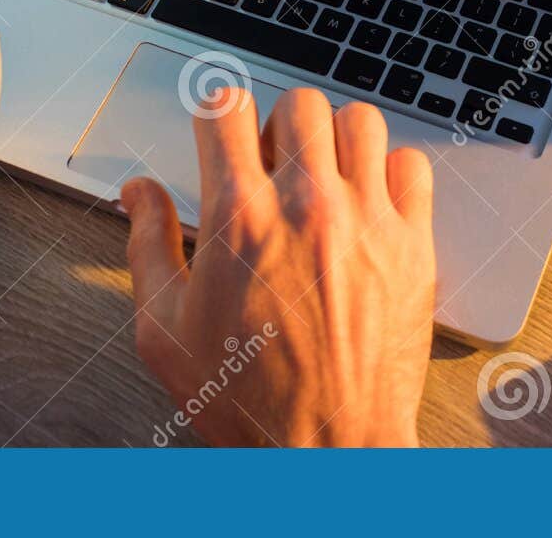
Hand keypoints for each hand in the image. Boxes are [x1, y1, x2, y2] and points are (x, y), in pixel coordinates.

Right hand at [122, 87, 434, 446]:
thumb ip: (147, 246)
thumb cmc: (248, 401)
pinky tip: (369, 202)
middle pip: (299, 101)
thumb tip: (138, 191)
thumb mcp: (164, 330)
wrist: (332, 451)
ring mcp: (366, 221)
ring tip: (322, 178)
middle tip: (271, 168)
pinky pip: (413, 164)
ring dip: (336, 139)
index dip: (216, 111)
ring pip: (360, 120)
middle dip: (278, 125)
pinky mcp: (412, 244)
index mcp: (239, 220)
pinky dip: (391, 172)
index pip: (225, 106)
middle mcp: (306, 207)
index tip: (219, 131)